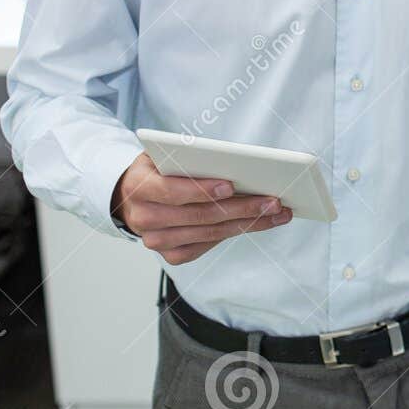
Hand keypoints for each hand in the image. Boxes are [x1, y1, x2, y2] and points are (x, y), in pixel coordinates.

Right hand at [112, 152, 290, 264]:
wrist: (131, 197)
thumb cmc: (157, 169)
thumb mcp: (164, 153)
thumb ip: (187, 156)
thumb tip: (233, 161)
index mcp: (140, 187)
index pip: (172, 190)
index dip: (201, 189)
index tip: (231, 185)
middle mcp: (144, 218)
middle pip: (201, 215)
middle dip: (242, 207)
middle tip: (273, 201)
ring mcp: (157, 240)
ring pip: (210, 232)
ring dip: (248, 223)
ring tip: (277, 213)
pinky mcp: (171, 254)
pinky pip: (208, 245)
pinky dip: (235, 232)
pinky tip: (258, 223)